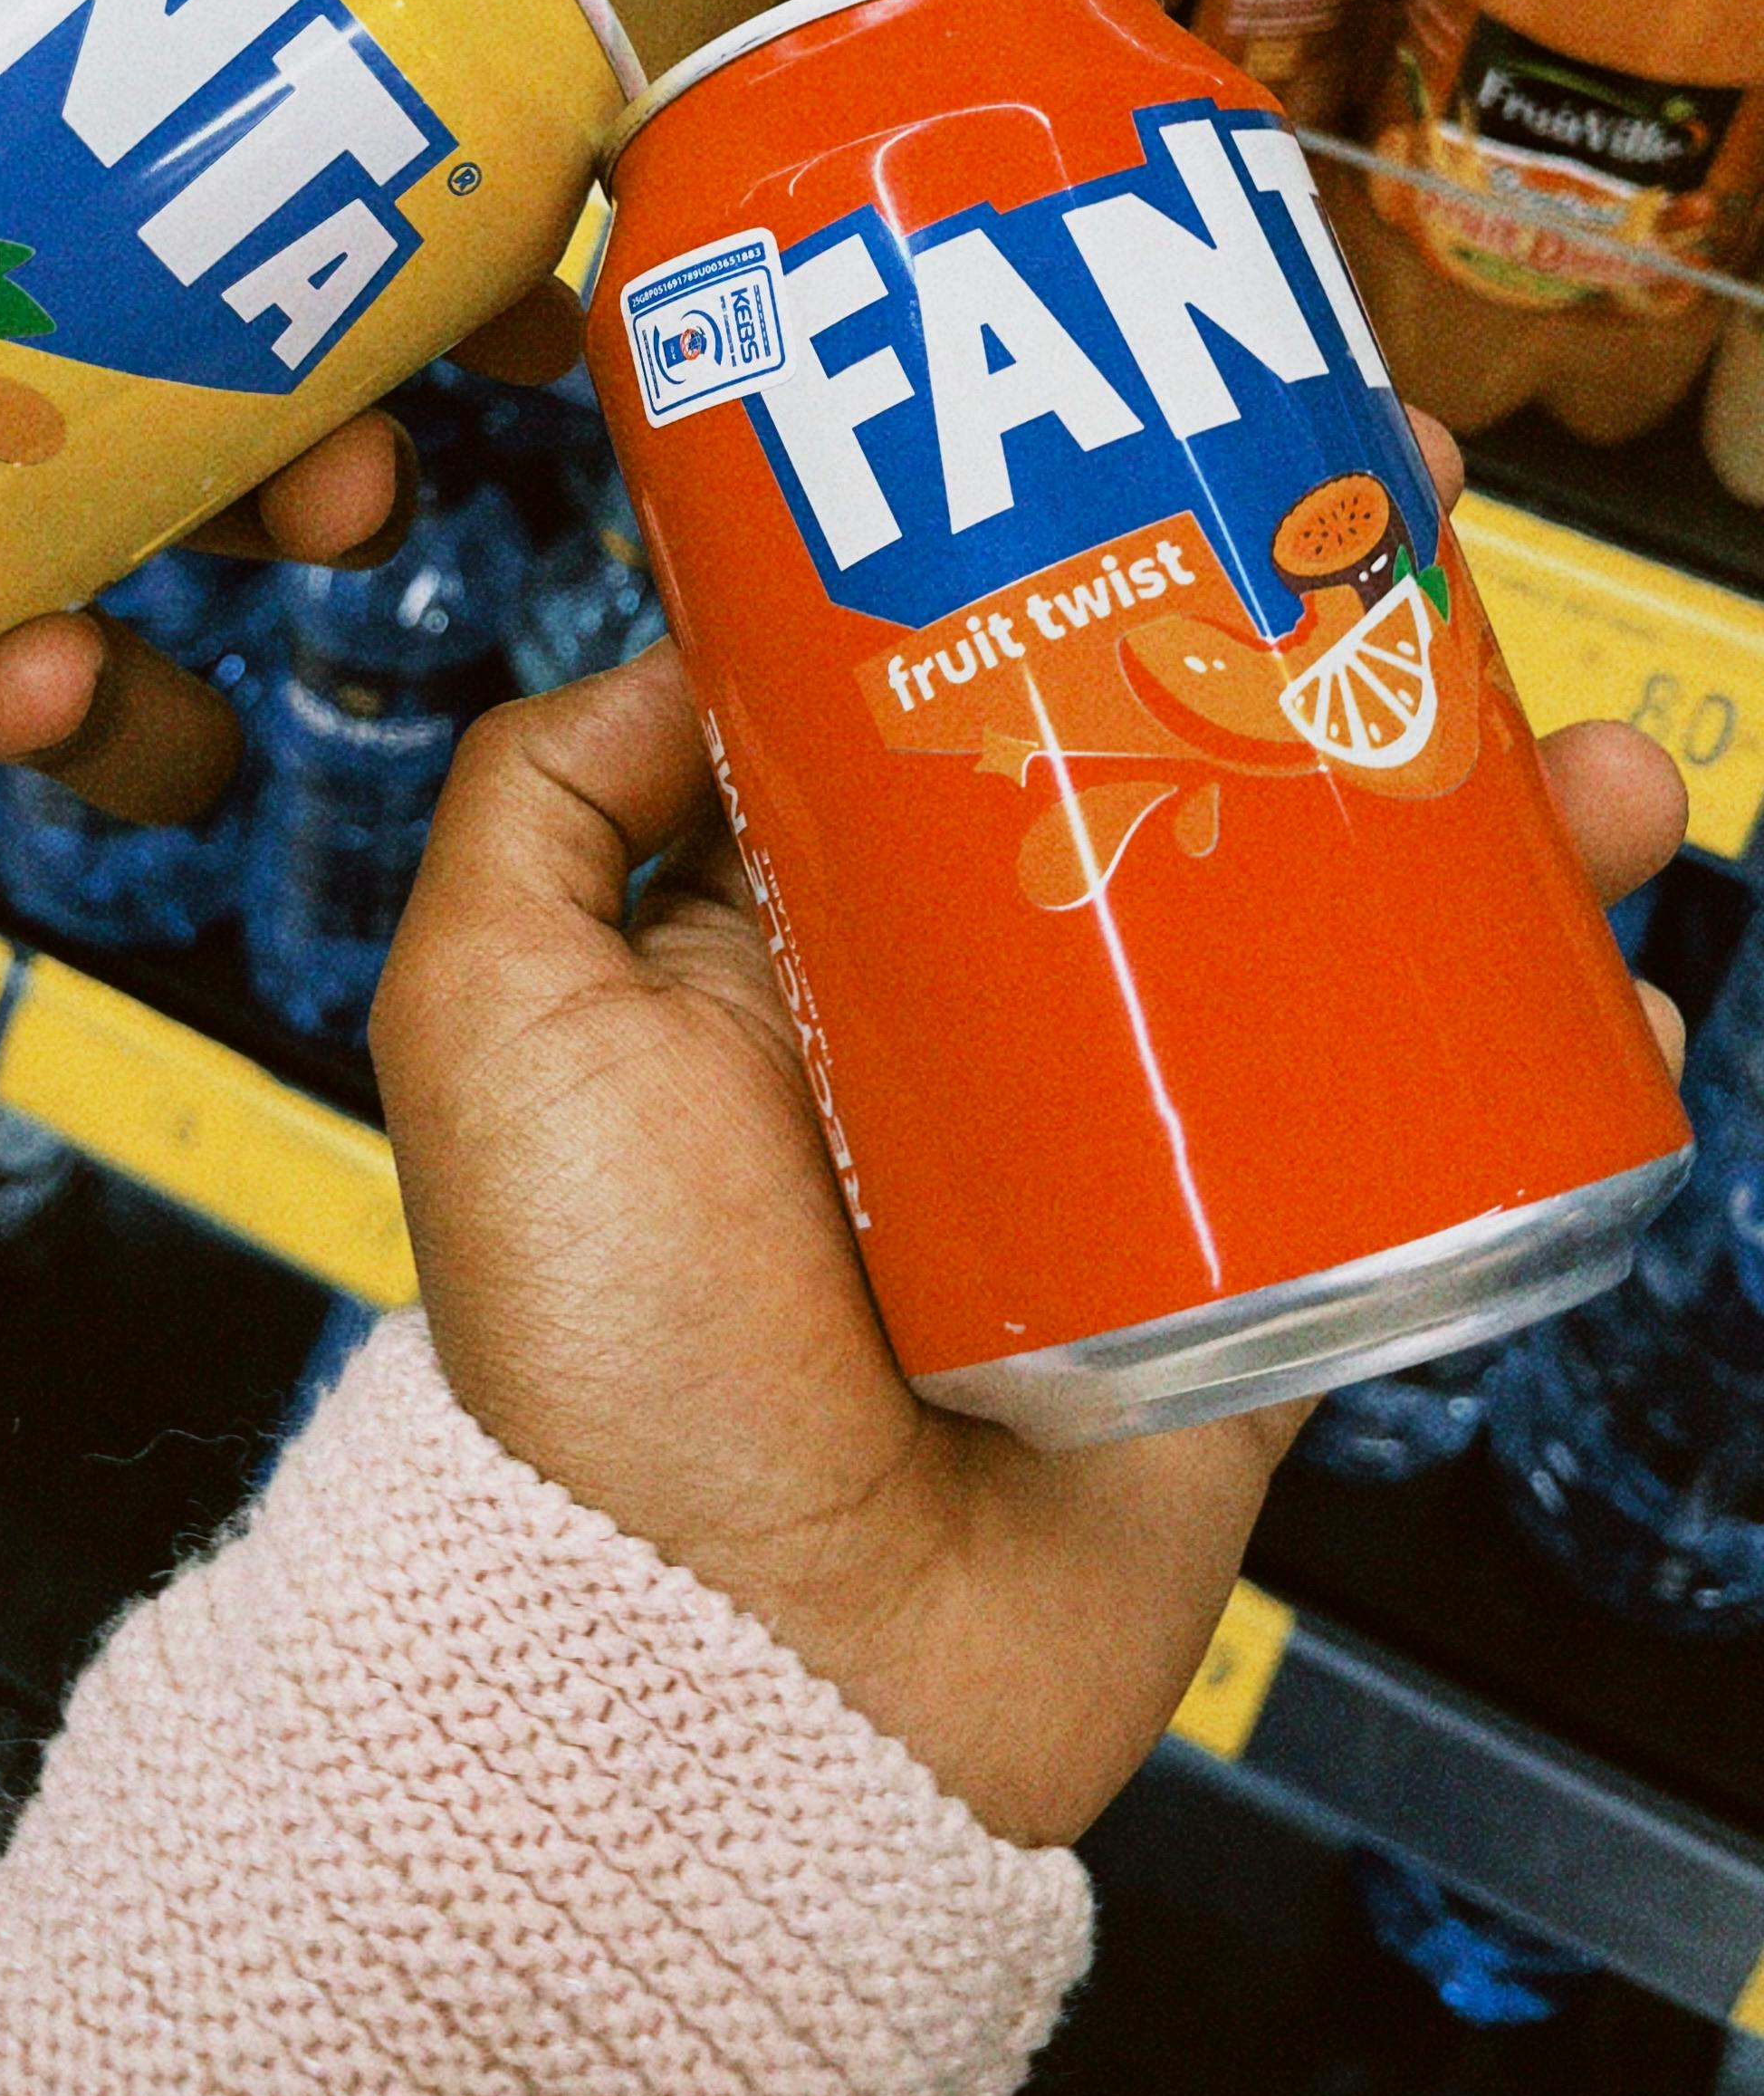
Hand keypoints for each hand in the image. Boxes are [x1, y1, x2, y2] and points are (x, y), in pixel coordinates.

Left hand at [372, 415, 1687, 1852]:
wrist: (740, 1669)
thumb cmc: (594, 1366)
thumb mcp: (485, 1021)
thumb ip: (535, 806)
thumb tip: (666, 635)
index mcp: (825, 934)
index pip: (979, 681)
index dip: (1084, 546)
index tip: (1169, 427)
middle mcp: (989, 1012)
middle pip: (1197, 763)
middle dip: (1318, 628)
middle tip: (1396, 514)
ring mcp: (1140, 1137)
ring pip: (1343, 921)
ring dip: (1480, 808)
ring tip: (1571, 739)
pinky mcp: (1259, 1271)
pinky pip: (1426, 1130)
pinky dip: (1541, 1039)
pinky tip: (1608, 957)